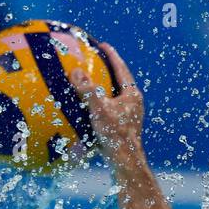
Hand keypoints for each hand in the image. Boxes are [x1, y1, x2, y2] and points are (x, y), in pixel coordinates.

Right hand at [69, 41, 144, 163]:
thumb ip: (88, 90)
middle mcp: (133, 104)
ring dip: (103, 87)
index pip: (122, 69)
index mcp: (132, 96)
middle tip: (96, 59)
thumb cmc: (115, 136)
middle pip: (120, 80)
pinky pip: (108, 109)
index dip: (112, 55)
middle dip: (108, 69)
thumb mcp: (99, 111)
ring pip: (115, 96)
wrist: (125, 163)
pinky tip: (84, 108)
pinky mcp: (121, 127)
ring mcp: (128, 116)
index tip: (103, 45)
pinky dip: (98, 103)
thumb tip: (76, 71)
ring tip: (89, 80)